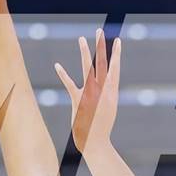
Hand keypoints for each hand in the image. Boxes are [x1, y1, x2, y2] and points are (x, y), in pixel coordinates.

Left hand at [54, 30, 121, 155]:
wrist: (97, 143)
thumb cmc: (101, 127)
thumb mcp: (108, 109)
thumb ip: (106, 96)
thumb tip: (105, 87)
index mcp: (111, 92)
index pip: (115, 69)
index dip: (116, 55)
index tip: (118, 42)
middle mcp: (103, 91)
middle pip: (103, 64)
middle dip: (101, 47)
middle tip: (99, 31)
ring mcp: (91, 95)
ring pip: (88, 69)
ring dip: (84, 53)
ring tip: (81, 39)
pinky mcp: (79, 101)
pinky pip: (70, 85)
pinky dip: (63, 75)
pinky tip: (57, 65)